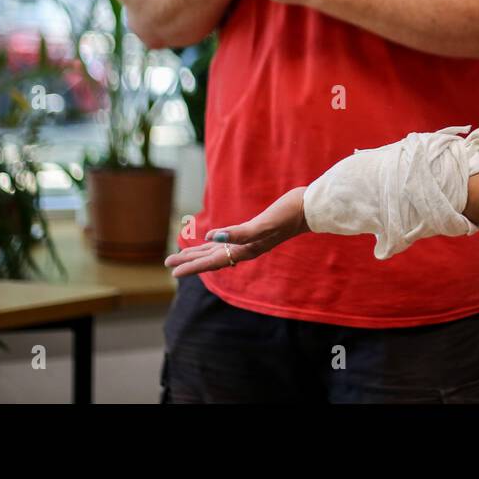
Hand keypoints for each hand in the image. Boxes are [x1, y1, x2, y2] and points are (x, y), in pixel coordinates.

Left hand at [164, 187, 308, 276]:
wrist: (309, 208)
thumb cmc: (288, 214)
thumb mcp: (263, 223)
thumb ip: (239, 233)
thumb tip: (212, 237)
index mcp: (246, 250)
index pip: (213, 261)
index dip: (192, 265)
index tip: (172, 271)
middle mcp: (246, 249)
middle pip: (212, 258)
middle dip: (190, 261)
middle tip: (168, 263)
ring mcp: (250, 242)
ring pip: (218, 251)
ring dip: (200, 253)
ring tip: (182, 254)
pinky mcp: (253, 232)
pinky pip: (228, 242)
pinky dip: (215, 244)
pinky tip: (210, 242)